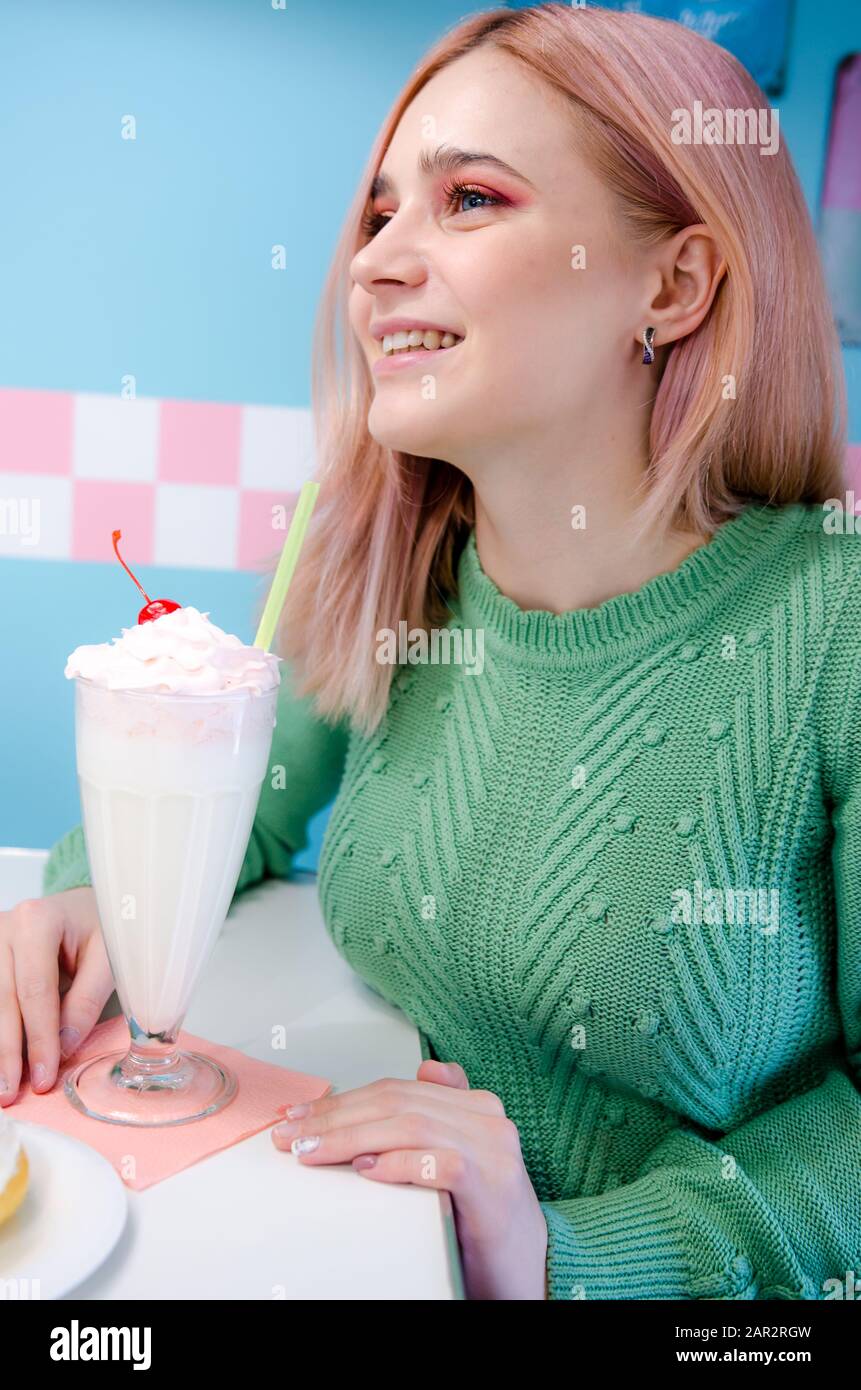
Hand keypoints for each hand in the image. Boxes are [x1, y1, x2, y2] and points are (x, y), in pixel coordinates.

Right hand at [0, 887, 112, 1102]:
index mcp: (38, 920)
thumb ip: (86, 1001)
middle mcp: (6, 927)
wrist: (82, 909)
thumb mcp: (108, 959)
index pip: (35, 989)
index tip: (44, 1077)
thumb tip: (63, 1048)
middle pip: (3, 1000)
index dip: (38, 1038)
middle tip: (12, 1094)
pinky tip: (1, 1062)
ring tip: (2, 1087)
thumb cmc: (100, 930)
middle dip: (9, 1052)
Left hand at [272, 1057, 548, 1298]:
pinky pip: (439, 1162)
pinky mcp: (491, 1185)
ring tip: (313, 1153)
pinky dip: (398, 1162)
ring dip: (352, 1137)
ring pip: (411, 1126)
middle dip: (336, 1118)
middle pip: (397, 1104)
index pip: (397, 1090)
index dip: (343, 1100)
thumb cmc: (485, 1217)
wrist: (528, 1270)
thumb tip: (425, 1067)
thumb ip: (443, 1112)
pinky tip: (366, 1169)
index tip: (300, 1117)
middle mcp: (486, 1118)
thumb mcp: (461, 1157)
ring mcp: (492, 1149)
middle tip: (293, 1136)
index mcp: (475, 1105)